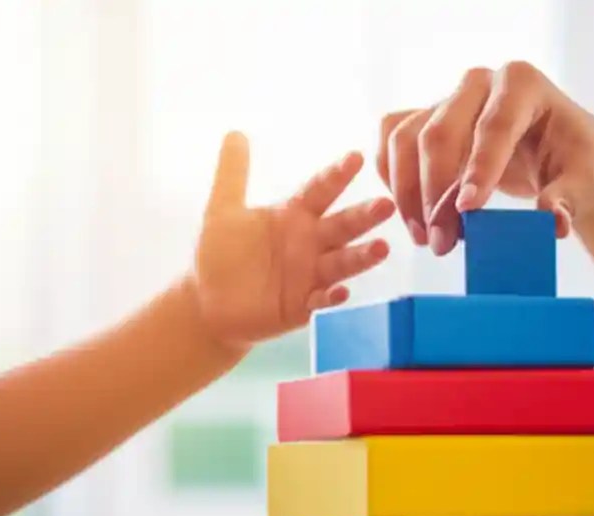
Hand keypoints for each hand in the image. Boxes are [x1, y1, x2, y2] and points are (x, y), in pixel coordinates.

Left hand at [192, 132, 393, 349]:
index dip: (337, 176)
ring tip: (381, 248)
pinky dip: (332, 297)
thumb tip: (235, 133)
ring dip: (362, 256)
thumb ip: (233, 173)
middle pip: (342, 226)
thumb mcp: (223, 210)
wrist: (207, 303)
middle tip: (386, 204)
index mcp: (294, 216)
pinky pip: (322, 301)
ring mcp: (310, 275)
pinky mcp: (303, 306)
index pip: (320, 191)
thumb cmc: (220, 254)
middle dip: (364, 217)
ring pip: (342, 263)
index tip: (356, 157)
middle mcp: (310, 243)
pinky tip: (342, 291)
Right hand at [377, 62, 593, 255]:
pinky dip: (393, 178)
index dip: (478, 169)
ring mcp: (449, 99)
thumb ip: (568, 199)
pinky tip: (409, 215)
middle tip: (442, 243)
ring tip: (426, 239)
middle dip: (435, 192)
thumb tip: (552, 222)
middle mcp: (479, 83)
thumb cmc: (579, 163)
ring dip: (407, 193)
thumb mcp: (585, 181)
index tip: (467, 211)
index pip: (493, 126)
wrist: (567, 156)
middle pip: (439, 131)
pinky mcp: (428, 118)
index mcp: (522, 83)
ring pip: (406, 137)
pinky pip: (393, 140)